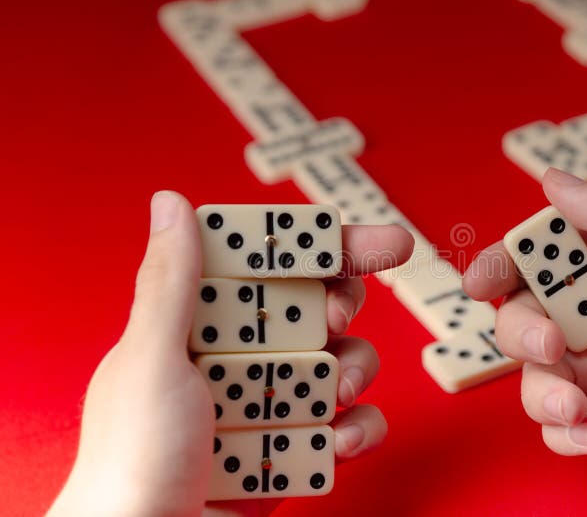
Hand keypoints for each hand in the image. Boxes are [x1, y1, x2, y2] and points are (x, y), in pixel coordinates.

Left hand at [47, 191, 412, 515]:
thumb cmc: (131, 460)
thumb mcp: (150, 361)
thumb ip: (171, 283)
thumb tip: (172, 202)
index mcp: (201, 323)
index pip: (270, 264)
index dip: (325, 247)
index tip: (378, 243)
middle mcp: (243, 356)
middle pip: (317, 307)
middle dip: (342, 306)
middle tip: (335, 320)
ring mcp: (273, 402)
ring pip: (343, 364)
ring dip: (353, 372)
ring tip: (335, 392)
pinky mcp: (295, 449)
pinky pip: (348, 425)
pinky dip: (357, 430)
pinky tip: (341, 441)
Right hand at [464, 168, 586, 470]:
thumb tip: (552, 181)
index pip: (550, 255)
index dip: (508, 264)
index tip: (480, 281)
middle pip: (533, 316)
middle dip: (522, 331)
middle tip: (548, 342)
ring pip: (545, 376)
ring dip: (541, 392)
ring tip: (575, 405)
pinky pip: (578, 426)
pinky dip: (568, 434)